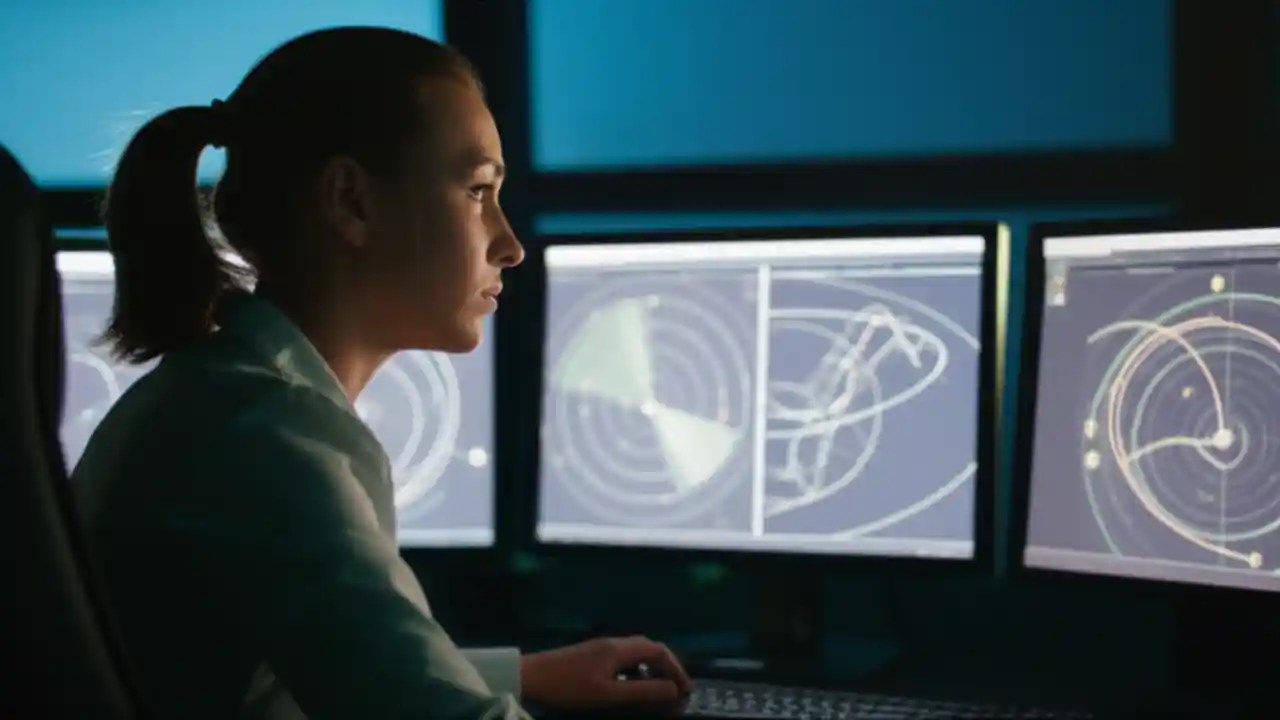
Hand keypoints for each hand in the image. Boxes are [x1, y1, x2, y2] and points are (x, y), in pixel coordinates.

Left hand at [520, 635, 692, 711]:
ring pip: (636, 651)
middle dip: (666, 665)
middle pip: (649, 647)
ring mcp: (601, 646)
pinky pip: (623, 657)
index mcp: (619, 649)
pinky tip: (631, 685)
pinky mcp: (591, 654)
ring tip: (658, 689)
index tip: (685, 688)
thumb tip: (672, 690)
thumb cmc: (569, 686)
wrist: (531, 676)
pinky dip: (636, 668)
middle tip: (676, 688)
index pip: (658, 650)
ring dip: (651, 667)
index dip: (676, 668)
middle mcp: (613, 642)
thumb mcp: (608, 694)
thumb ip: (642, 691)